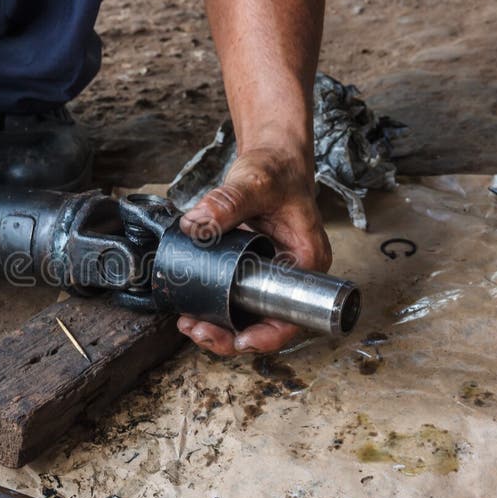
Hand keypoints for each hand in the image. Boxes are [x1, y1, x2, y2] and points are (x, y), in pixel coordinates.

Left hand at [177, 146, 331, 354]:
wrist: (270, 157)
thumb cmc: (277, 169)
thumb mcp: (255, 183)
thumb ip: (227, 202)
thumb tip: (196, 224)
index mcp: (307, 261)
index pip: (294, 314)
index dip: (268, 336)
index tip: (240, 340)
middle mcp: (291, 274)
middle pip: (266, 322)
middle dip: (232, 336)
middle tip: (198, 331)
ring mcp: (270, 273)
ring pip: (247, 314)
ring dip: (218, 325)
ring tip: (189, 324)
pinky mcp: (250, 269)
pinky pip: (233, 297)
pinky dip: (212, 306)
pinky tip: (190, 308)